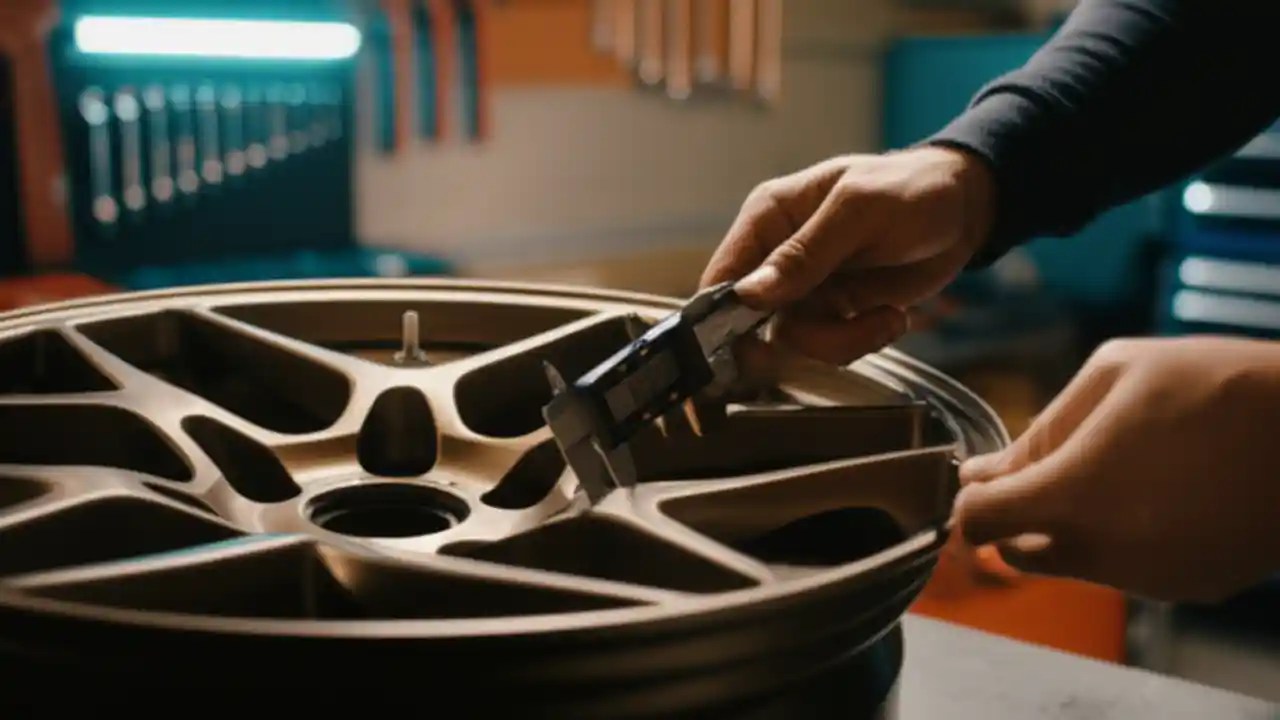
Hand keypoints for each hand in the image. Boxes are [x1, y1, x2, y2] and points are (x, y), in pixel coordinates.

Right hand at [700, 146, 994, 363]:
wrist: (967, 211)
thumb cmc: (911, 191)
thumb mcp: (858, 213)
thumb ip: (804, 255)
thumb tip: (748, 295)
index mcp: (769, 218)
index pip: (723, 275)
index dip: (725, 315)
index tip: (750, 347)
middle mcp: (778, 257)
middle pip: (756, 322)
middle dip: (806, 336)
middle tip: (846, 332)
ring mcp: (807, 289)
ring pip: (797, 343)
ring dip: (844, 342)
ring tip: (888, 317)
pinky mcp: (836, 312)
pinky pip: (831, 348)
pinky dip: (864, 341)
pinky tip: (893, 316)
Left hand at [955, 336, 1279, 602]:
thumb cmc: (1215, 385)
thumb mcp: (1113, 374)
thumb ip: (1039, 430)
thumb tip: (987, 472)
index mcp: (1071, 495)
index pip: (976, 526)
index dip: (969, 501)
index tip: (982, 479)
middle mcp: (1103, 551)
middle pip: (1016, 554)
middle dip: (1013, 518)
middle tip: (1039, 473)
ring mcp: (1148, 577)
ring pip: (1070, 564)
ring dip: (1066, 528)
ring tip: (1113, 470)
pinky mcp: (1187, 587)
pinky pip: (1125, 570)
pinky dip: (1118, 541)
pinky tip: (1154, 495)